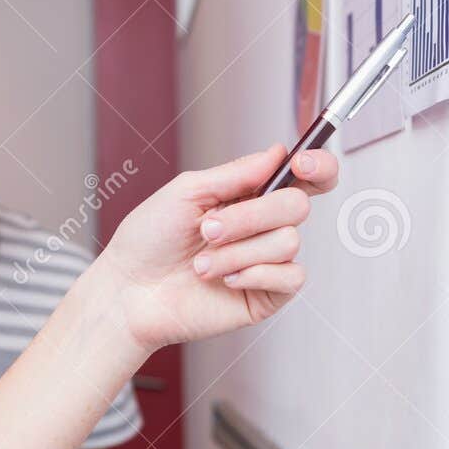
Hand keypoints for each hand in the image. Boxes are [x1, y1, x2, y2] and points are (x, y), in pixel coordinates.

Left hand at [99, 145, 338, 352]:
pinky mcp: (267, 295)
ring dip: (237, 252)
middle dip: (250, 216)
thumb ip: (237, 173)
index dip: (317, 166)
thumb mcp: (188, 191)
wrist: (130, 292)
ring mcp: (267, 262)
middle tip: (208, 230)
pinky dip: (254, 274)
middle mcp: (263, 227)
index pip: (304, 177)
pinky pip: (291, 277)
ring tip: (201, 265)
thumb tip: (278, 152)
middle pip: (296, 206)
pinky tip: (225, 281)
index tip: (299, 164)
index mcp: (249, 196)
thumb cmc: (149, 241)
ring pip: (288, 242)